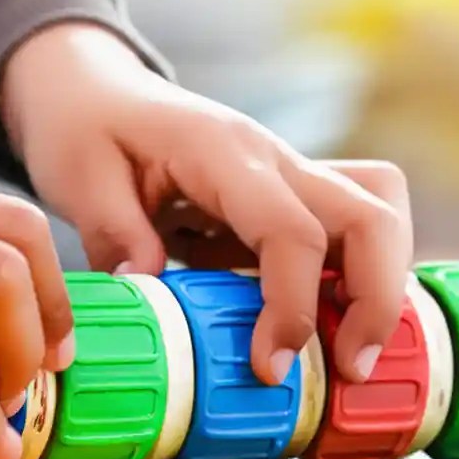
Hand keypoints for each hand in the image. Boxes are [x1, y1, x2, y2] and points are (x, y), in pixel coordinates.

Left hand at [0, 24, 413, 385]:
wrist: (93, 89)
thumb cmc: (85, 128)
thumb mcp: (79, 177)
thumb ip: (115, 232)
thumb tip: (150, 288)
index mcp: (221, 152)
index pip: (290, 229)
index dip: (293, 305)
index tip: (269, 365)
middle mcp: (273, 159)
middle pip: (370, 216)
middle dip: (376, 300)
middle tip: (348, 369)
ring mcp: (289, 174)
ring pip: (378, 215)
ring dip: (379, 285)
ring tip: (346, 353)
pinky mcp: (288, 197)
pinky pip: (349, 230)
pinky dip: (354, 277)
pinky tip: (320, 323)